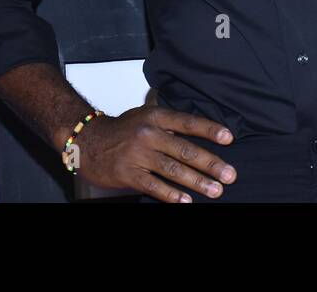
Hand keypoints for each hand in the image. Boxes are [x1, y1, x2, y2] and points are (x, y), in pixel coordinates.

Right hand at [69, 105, 236, 202]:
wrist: (87, 140)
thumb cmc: (121, 129)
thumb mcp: (145, 116)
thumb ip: (170, 124)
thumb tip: (199, 134)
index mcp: (156, 116)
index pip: (188, 122)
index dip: (210, 130)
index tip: (229, 138)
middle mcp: (149, 133)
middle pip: (185, 150)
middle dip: (211, 163)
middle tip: (229, 174)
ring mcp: (138, 154)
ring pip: (174, 170)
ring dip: (197, 182)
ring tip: (215, 190)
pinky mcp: (129, 174)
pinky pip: (154, 186)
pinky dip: (171, 195)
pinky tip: (185, 201)